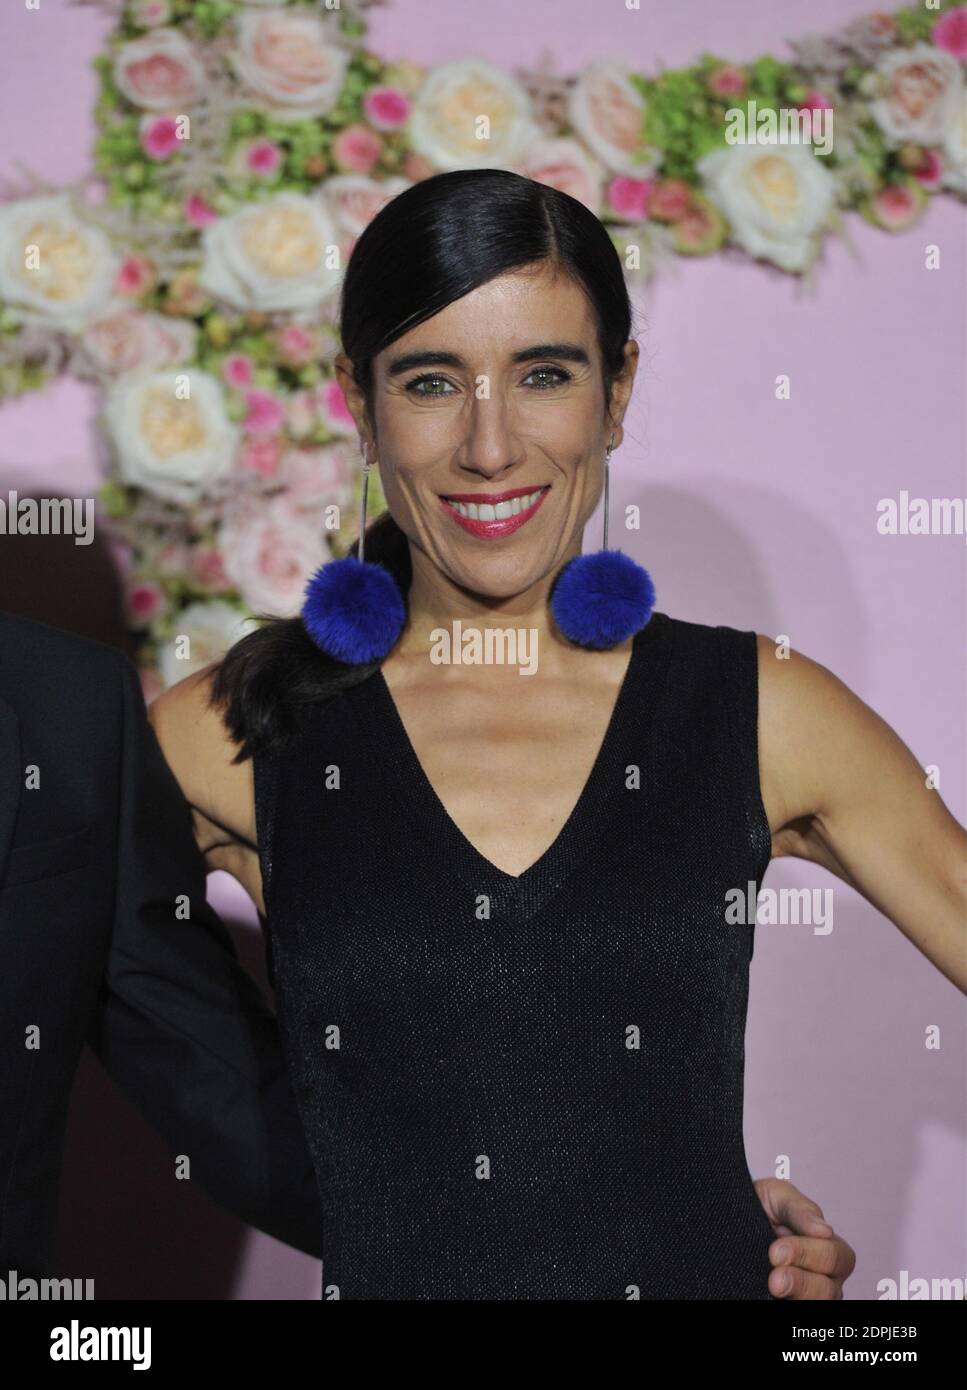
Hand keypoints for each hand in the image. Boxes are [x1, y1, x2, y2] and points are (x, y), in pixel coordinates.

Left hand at [753, 1177, 855, 1298]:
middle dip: (802, 1281)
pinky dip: (787, 1302)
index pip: (836, 1258)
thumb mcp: (777, 1196)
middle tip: (775, 1277)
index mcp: (827, 1245)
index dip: (807, 1254)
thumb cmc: (760, 1205)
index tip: (775, 1252)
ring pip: (818, 1304)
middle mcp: (824, 1275)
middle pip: (830, 1289)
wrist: (729, 1219)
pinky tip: (770, 1295)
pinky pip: (796, 1310)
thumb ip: (801, 1210)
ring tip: (772, 1287)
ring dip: (797, 1295)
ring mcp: (806, 1293)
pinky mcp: (787, 1301)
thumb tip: (826, 1230)